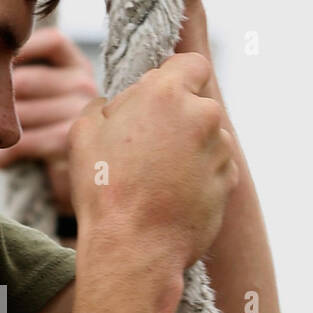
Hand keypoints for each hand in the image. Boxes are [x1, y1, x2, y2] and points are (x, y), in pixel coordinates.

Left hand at [0, 28, 99, 215]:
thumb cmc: (50, 137)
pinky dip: (6, 154)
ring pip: (21, 112)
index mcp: (78, 67)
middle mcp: (85, 84)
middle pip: (27, 80)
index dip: (20, 49)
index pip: (52, 41)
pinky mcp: (71, 143)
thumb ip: (25, 78)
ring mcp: (81, 113)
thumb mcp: (44, 101)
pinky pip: (26, 141)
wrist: (84, 185)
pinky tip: (1, 162)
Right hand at [68, 52, 238, 269]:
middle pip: (197, 103)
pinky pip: (214, 168)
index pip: (191, 63)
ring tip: (155, 178)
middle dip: (177, 117)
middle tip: (145, 145)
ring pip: (206, 137)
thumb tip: (114, 104)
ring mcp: (220, 150)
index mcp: (167, 94)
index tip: (159, 97)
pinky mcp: (229, 182)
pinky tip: (171, 196)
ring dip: (188, 148)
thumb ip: (104, 104)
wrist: (133, 249)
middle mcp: (203, 115)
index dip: (175, 77)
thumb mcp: (83, 133)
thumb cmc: (103, 189)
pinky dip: (198, 176)